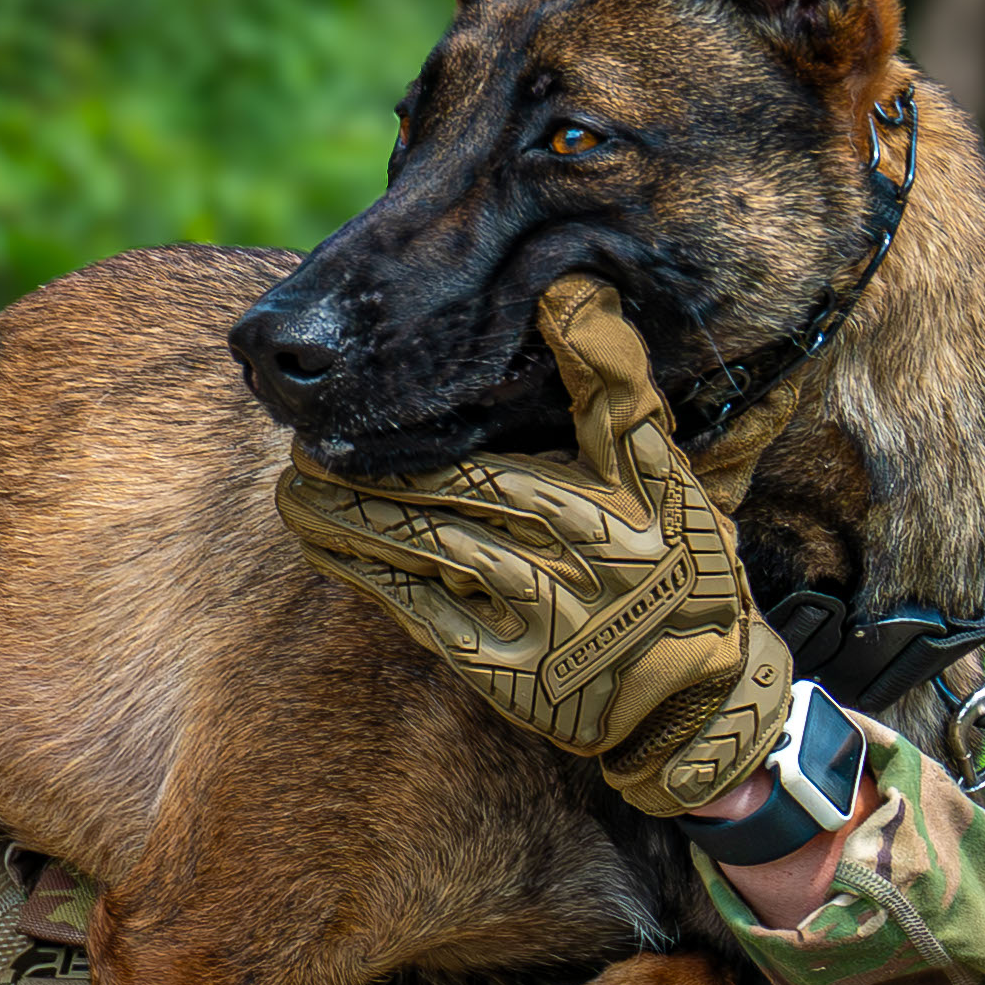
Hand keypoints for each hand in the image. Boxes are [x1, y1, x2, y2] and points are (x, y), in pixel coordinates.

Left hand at [276, 276, 794, 814]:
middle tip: (311, 435)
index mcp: (617, 497)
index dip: (487, 400)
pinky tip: (320, 541)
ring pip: (426, 545)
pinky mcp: (499, 665)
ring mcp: (534, 612)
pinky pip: (418, 609)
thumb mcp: (668, 474)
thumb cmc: (678, 568)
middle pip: (460, 487)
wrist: (686, 696)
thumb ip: (618, 384)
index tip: (408, 368)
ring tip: (298, 483)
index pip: (561, 425)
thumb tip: (569, 288)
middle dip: (379, 461)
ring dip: (352, 514)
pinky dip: (365, 572)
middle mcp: (575, 553)